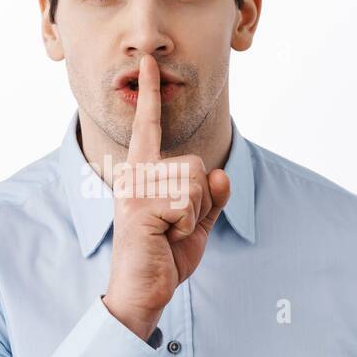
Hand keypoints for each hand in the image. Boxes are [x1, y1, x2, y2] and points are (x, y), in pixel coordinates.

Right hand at [102, 53, 230, 339]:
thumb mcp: (196, 225)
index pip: (148, 129)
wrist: (142, 292)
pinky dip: (188, 227)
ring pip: (196, 182)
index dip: (149, 96)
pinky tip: (166, 239)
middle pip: (196, 166)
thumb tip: (222, 175)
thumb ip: (211, 200)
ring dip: (195, 215)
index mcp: (143, 175)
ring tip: (169, 233)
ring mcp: (136, 190)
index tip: (148, 64)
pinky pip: (189, 203)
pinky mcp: (141, 207)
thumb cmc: (163, 258)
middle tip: (175, 228)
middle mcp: (135, 176)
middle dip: (201, 201)